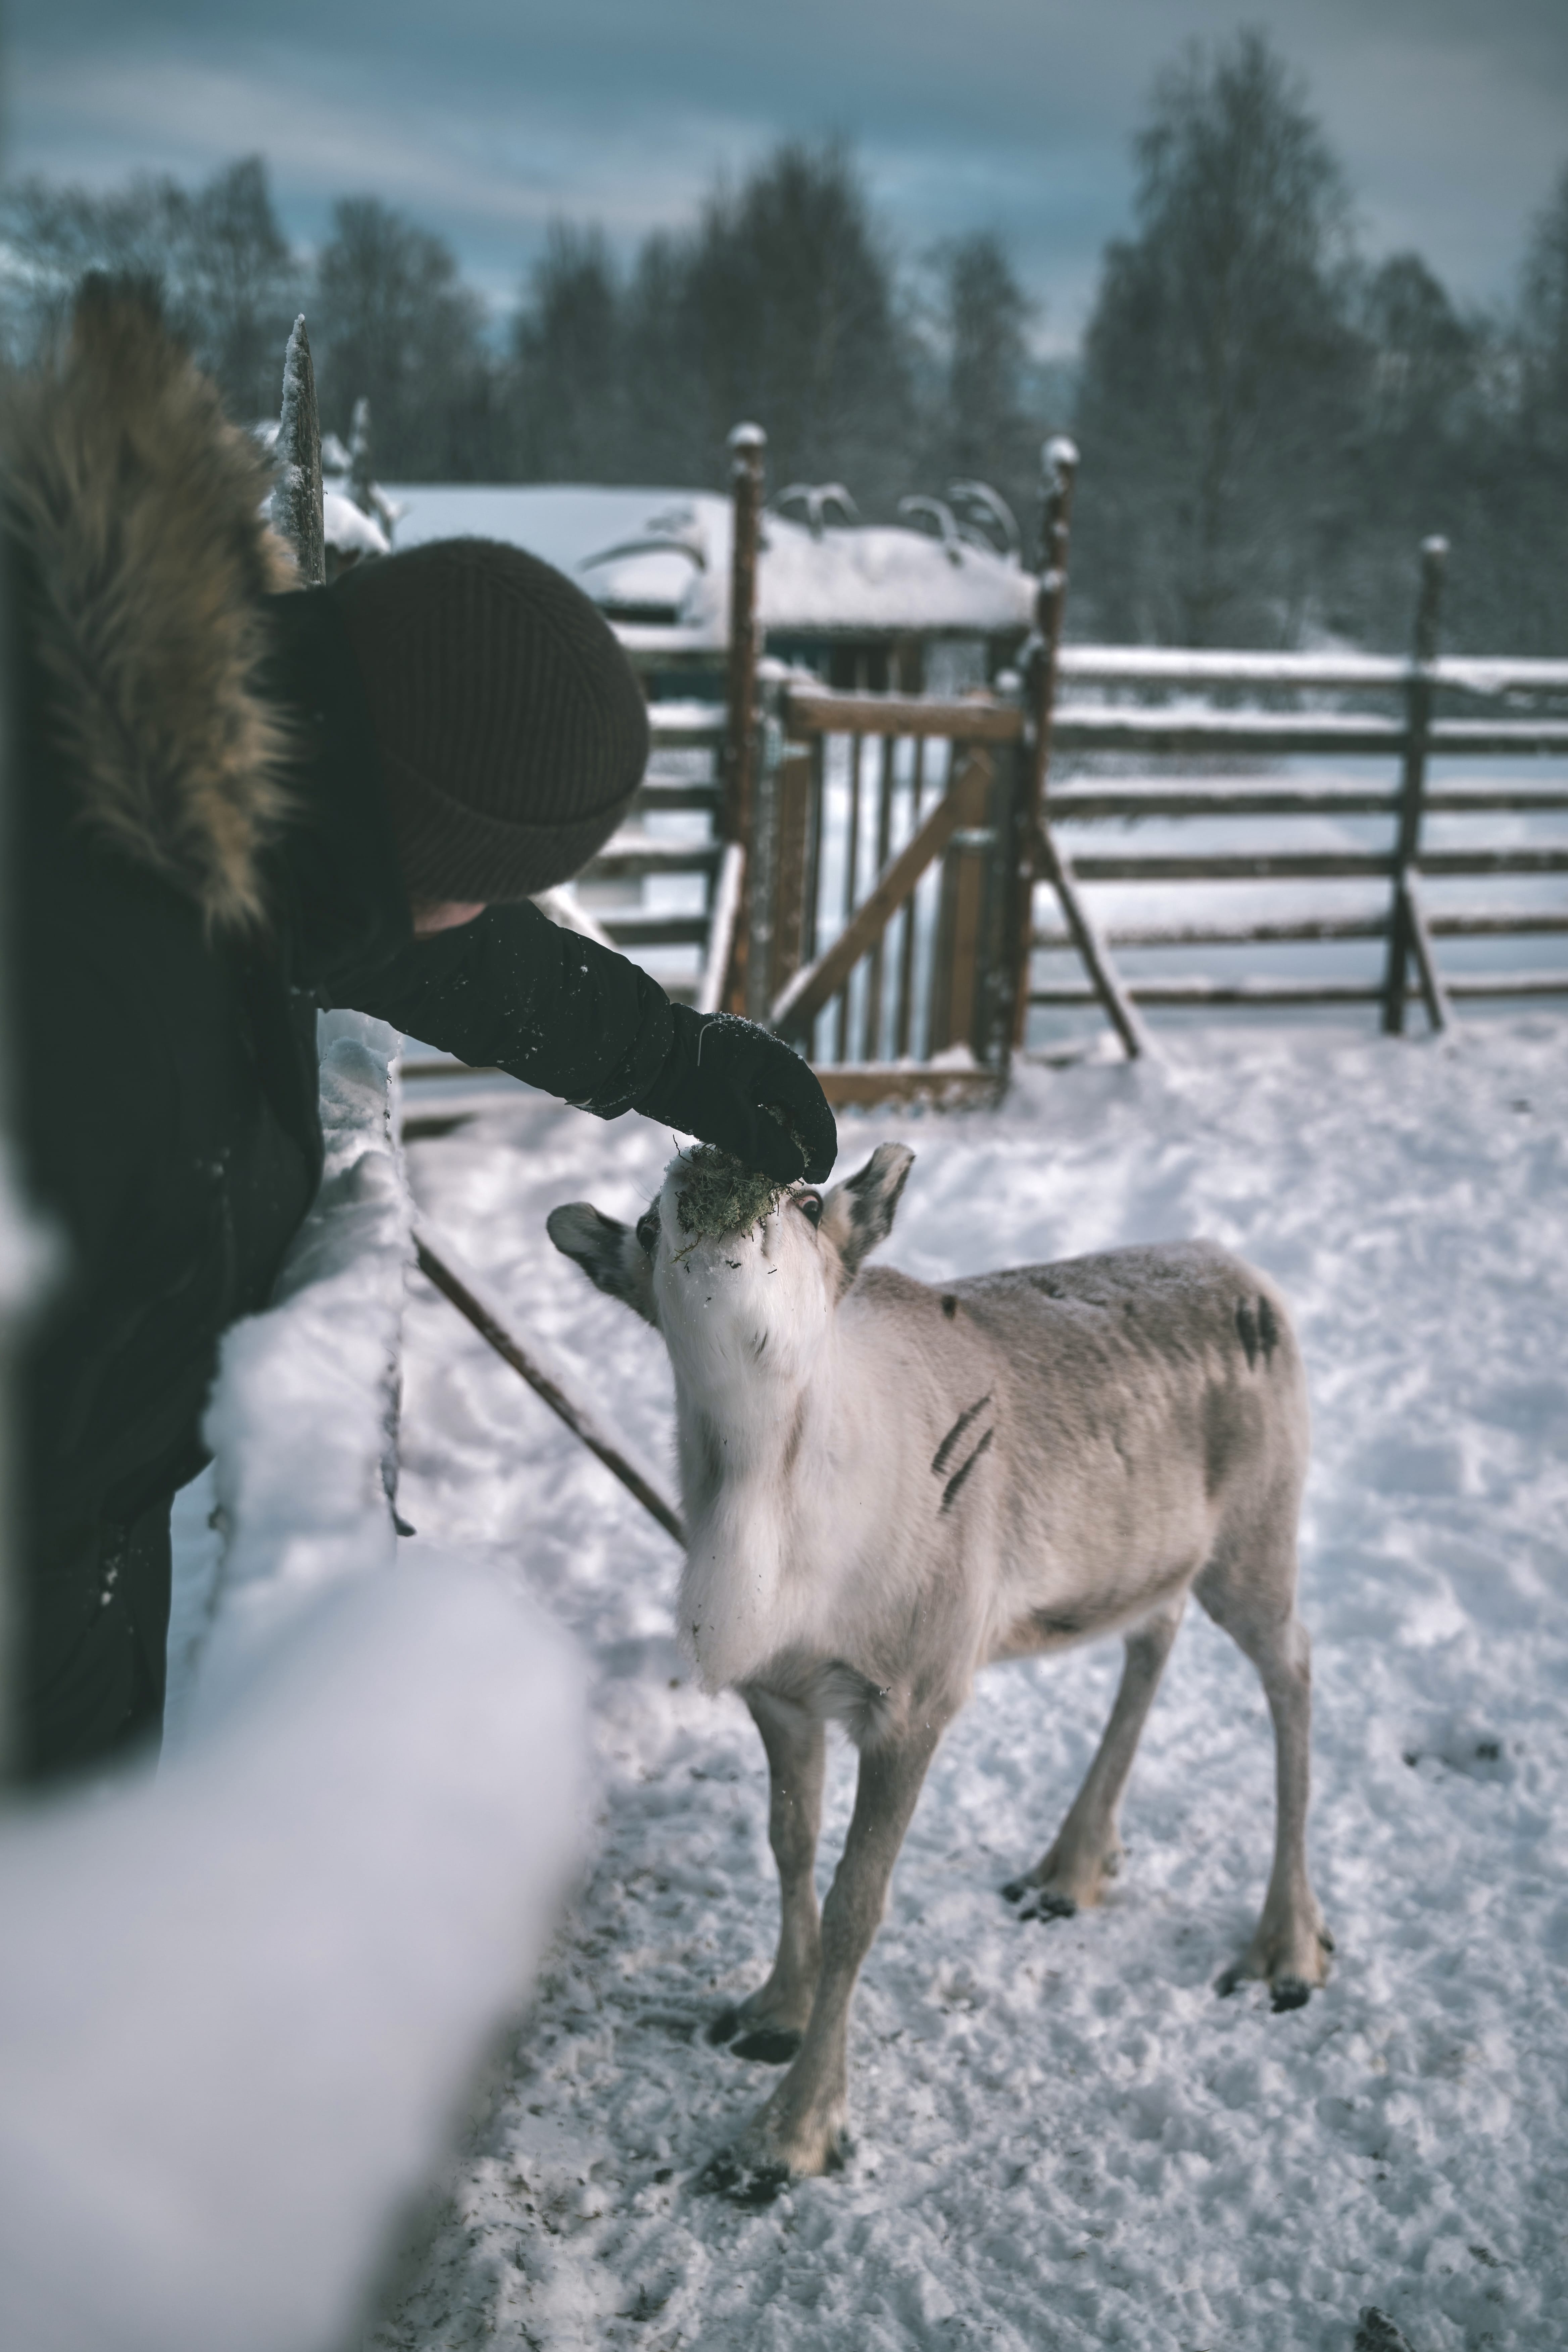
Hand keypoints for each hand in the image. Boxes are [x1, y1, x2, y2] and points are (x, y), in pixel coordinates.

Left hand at [635, 1006, 836, 1182]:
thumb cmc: (685, 1084)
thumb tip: (796, 1171)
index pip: (812, 1106)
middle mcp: (766, 1056)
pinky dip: (756, 1124)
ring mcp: (744, 1060)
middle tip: (799, 1172)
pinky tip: (750, 1146)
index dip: (820, 1144)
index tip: (817, 1175)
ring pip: (773, 1103)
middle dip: (800, 1140)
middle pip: (796, 1104)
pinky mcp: (723, 1070)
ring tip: (776, 1164)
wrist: (637, 1056)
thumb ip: (765, 1147)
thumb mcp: (729, 1121)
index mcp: (776, 1060)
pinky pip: (752, 1100)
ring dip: (778, 1134)